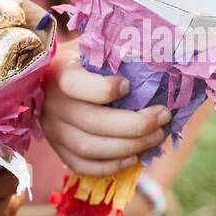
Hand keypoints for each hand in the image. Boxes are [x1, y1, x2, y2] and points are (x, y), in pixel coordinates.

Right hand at [42, 44, 171, 176]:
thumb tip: (164, 63)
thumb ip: (124, 54)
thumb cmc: (93, 61)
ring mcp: (51, 129)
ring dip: (129, 146)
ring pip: (89, 148)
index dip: (104, 89)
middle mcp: (51, 102)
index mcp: (59, 70)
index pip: (73, 83)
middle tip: (163, 116)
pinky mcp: (58, 149)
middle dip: (135, 124)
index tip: (128, 85)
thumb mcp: (104, 49)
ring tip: (156, 136)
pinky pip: (82, 166)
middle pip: (91, 122)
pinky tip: (134, 156)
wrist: (65, 79)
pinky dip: (111, 165)